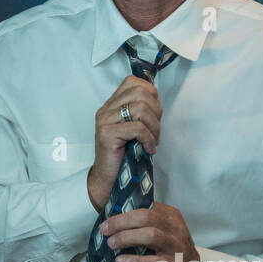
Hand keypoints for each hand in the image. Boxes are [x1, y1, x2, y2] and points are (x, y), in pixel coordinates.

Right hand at [86, 74, 161, 211]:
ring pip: (140, 108)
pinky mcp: (107, 134)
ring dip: (154, 126)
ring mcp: (105, 120)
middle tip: (156, 130)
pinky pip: (137, 127)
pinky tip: (149, 149)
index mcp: (111, 104)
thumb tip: (157, 100)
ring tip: (153, 141)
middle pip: (140, 92)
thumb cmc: (123, 156)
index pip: (133, 82)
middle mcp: (106, 109)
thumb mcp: (133, 129)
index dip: (151, 94)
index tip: (155, 113)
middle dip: (156, 111)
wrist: (107, 179)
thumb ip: (140, 112)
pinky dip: (149, 138)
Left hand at [100, 202, 198, 261]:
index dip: (123, 212)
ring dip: (126, 238)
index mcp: (172, 216)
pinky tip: (121, 261)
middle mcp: (177, 229)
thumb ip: (146, 224)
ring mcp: (177, 248)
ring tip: (111, 244)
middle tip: (105, 231)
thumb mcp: (164, 232)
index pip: (146, 206)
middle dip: (121, 222)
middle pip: (146, 217)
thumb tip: (113, 219)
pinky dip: (134, 261)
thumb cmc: (171, 253)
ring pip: (150, 235)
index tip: (107, 220)